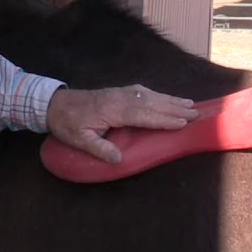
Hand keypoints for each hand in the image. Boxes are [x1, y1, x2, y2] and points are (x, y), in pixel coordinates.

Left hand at [46, 84, 198, 163]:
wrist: (55, 103)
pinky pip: (142, 92)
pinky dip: (157, 94)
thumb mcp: (79, 140)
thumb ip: (99, 148)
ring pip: (149, 95)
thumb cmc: (67, 123)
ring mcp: (119, 93)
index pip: (143, 115)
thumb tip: (118, 159)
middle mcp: (119, 98)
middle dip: (174, 107)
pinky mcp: (118, 92)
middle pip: (151, 102)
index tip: (181, 122)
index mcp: (112, 111)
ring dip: (169, 99)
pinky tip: (166, 98)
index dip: (162, 119)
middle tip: (196, 112)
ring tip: (190, 104)